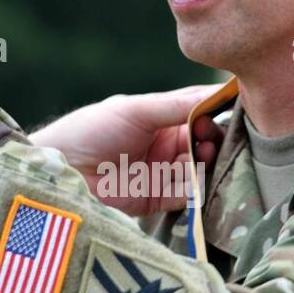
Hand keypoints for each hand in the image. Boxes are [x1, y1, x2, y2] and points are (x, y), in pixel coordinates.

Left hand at [33, 85, 224, 215]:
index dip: (215, 107)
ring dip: (208, 162)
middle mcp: (164, 144)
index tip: (232, 105)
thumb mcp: (135, 110)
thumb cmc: (91, 130)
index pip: (196, 109)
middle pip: (203, 140)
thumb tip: (218, 92)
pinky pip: (187, 195)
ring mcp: (162, 172)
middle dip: (213, 137)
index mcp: (158, 117)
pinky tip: (200, 178)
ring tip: (204, 154)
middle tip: (210, 135)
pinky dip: (198, 188)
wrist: (62, 171)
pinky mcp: (157, 199)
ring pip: (199, 167)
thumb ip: (175, 105)